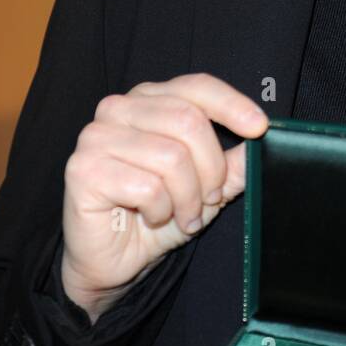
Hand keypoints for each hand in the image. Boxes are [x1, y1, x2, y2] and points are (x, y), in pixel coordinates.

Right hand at [61, 73, 268, 319]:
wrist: (112, 259)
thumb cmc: (155, 214)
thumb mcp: (206, 187)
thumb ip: (232, 164)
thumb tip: (261, 143)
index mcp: (148, 100)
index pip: (196, 86)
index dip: (231, 105)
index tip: (259, 128)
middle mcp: (118, 109)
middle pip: (189, 121)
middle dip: (211, 169)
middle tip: (209, 200)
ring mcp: (96, 137)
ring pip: (172, 157)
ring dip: (188, 198)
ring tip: (181, 215)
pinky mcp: (84, 169)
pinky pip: (147, 186)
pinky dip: (161, 209)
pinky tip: (152, 217)